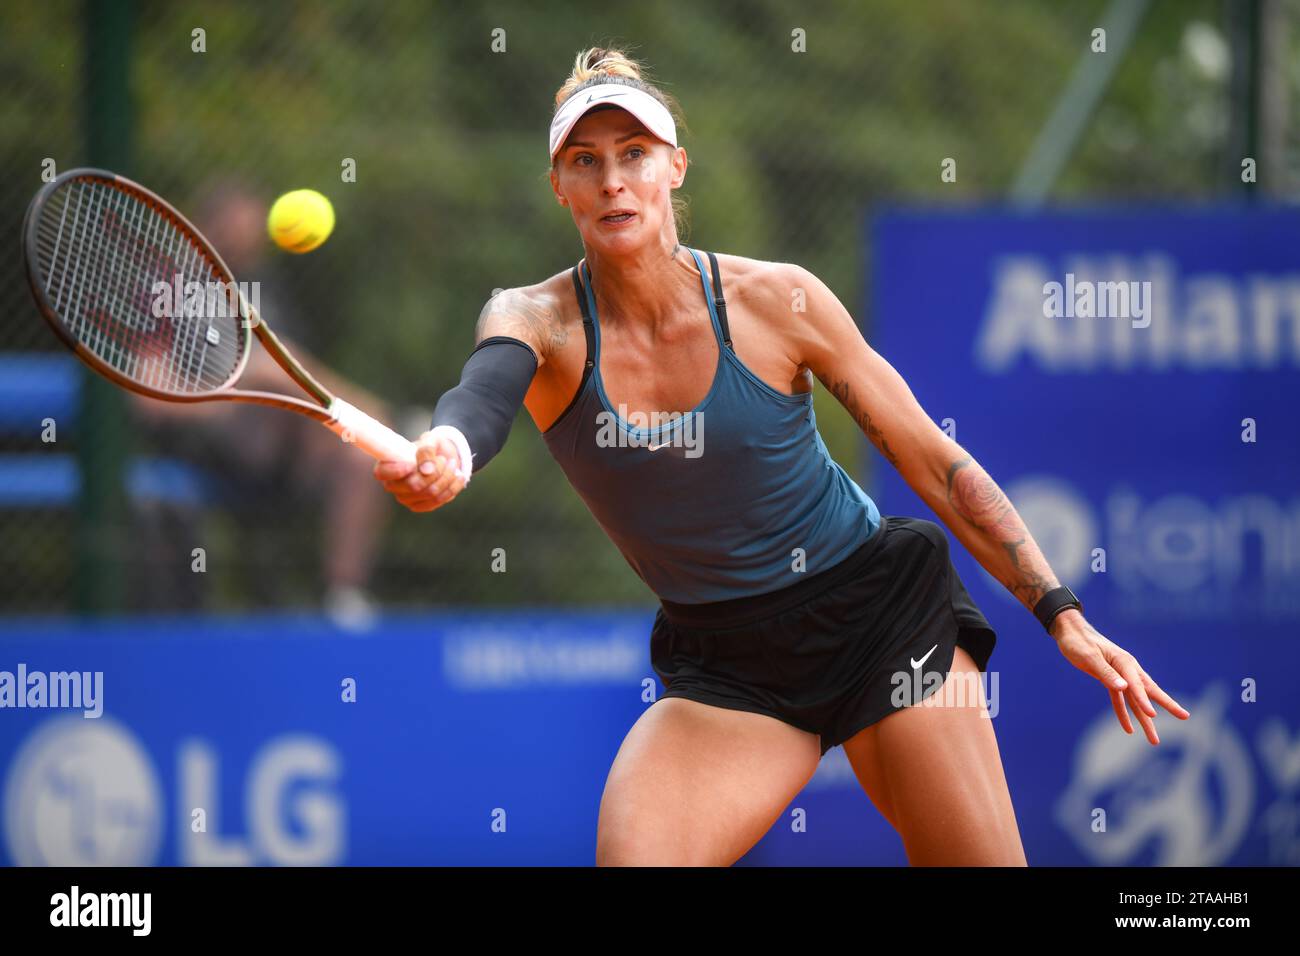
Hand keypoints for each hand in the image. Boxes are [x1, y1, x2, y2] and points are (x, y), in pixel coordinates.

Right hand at [372, 429, 467, 512]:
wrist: (444, 457)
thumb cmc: (431, 446)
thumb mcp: (430, 440)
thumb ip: (427, 451)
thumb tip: (426, 470)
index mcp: (386, 466)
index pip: (382, 473)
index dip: (396, 471)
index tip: (411, 464)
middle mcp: (392, 486)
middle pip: (414, 485)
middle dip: (435, 471)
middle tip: (444, 459)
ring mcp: (405, 499)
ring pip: (430, 493)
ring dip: (447, 477)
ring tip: (452, 464)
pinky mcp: (420, 506)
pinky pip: (439, 500)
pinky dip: (453, 487)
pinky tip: (458, 476)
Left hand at [1049, 609, 1189, 744]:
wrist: (1070, 632)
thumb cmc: (1078, 642)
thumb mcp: (1089, 657)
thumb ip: (1106, 672)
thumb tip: (1124, 688)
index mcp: (1124, 662)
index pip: (1137, 684)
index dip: (1144, 700)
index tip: (1152, 715)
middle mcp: (1127, 669)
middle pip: (1149, 691)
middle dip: (1167, 705)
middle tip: (1185, 717)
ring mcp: (1121, 675)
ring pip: (1137, 700)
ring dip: (1145, 719)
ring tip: (1154, 740)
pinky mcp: (1111, 680)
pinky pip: (1121, 700)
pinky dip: (1125, 714)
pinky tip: (1130, 730)